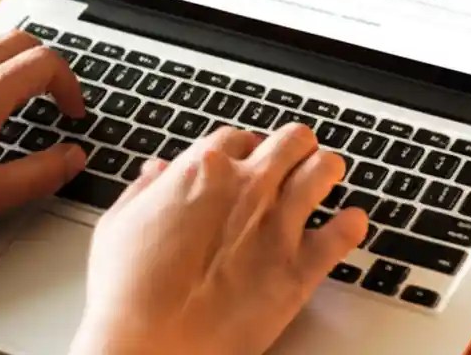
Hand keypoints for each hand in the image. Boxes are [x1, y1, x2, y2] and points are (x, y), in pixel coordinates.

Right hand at [70, 124, 367, 354]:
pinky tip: (349, 223)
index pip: (239, 137)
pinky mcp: (301, 266)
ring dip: (327, 170)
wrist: (149, 345)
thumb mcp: (119, 227)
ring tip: (326, 177)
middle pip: (291, 140)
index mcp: (203, 171)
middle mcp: (248, 187)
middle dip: (294, 148)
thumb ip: (144, 192)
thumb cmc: (127, 294)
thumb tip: (157, 173)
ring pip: (325, 169)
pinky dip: (351, 224)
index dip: (245, 148)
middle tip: (295, 161)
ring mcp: (279, 224)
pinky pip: (345, 231)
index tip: (247, 160)